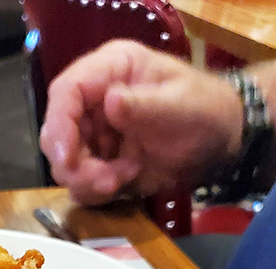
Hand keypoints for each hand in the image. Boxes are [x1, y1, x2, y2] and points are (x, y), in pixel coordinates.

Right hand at [39, 40, 242, 204]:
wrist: (219, 142)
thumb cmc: (203, 111)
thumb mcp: (179, 105)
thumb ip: (144, 105)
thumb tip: (109, 102)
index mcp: (111, 70)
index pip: (66, 93)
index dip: (59, 127)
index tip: (68, 159)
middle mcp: (94, 100)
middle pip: (56, 134)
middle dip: (75, 164)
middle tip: (108, 180)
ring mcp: (94, 133)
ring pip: (65, 164)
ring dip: (89, 180)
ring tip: (126, 177)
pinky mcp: (99, 161)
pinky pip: (81, 183)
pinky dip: (98, 191)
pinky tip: (127, 181)